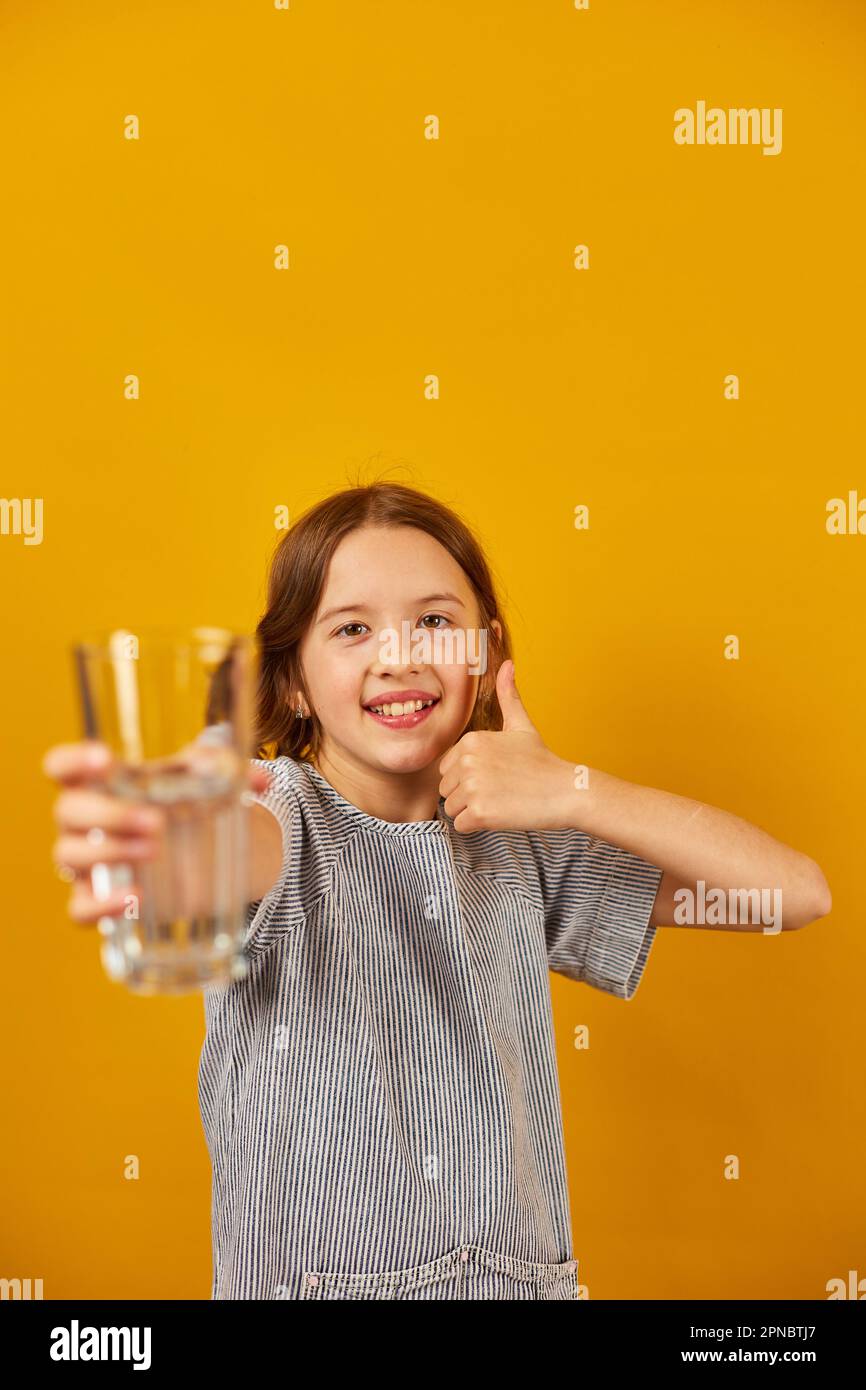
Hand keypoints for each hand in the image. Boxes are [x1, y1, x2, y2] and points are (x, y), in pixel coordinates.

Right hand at [43, 740, 270, 924]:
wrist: (206, 855)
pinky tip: (136, 898)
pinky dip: (100, 906)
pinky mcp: (99, 902)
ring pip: (69, 857)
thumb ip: (229, 772)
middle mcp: (84, 821)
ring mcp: (88, 864)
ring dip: (110, 852)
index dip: (73, 760)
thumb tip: (260, 780)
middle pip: (68, 811)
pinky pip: (79, 910)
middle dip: (109, 814)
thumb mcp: (208, 781)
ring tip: (155, 851)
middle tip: (157, 822)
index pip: (63, 766)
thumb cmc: (192, 805)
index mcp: (101, 782)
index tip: (104, 758)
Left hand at [438, 660, 572, 832]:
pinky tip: (500, 814)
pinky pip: (460, 826)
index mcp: (470, 740)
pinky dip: (478, 826)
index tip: (495, 776)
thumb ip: (508, 696)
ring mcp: (472, 787)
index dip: (468, 777)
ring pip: (452, 808)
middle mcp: (467, 761)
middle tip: (499, 790)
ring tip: (500, 801)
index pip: (446, 769)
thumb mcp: (521, 725)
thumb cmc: (541, 760)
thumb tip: (508, 663)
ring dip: (472, 811)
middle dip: (467, 795)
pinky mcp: (480, 812)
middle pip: (446, 789)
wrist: (566, 790)